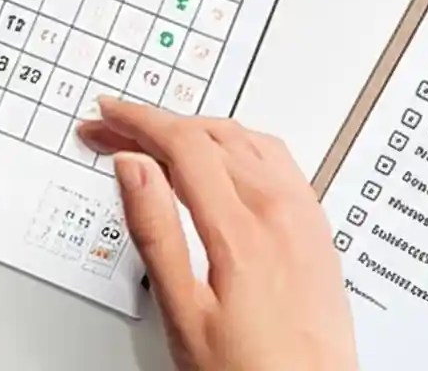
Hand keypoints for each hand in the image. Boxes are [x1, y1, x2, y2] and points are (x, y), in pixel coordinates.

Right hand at [78, 98, 355, 370]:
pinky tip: (223, 159)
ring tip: (160, 139)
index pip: (188, 145)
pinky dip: (241, 145)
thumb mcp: (184, 312)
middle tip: (115, 130)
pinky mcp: (319, 228)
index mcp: (244, 229)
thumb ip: (157, 233)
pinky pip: (281, 162)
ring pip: (252, 141)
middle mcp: (284, 212)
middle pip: (216, 136)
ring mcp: (307, 216)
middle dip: (160, 124)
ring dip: (202, 130)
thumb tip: (134, 168)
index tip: (108, 117)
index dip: (141, 121)